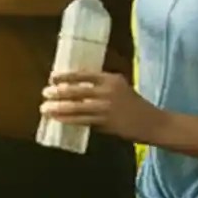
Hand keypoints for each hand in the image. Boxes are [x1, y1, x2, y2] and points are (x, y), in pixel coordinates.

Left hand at [40, 71, 163, 142]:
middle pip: (77, 90)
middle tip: (44, 93)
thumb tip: (74, 87)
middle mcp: (108, 91)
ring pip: (76, 107)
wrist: (152, 123)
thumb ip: (100, 86)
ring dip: (58, 108)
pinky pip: (82, 120)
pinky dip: (67, 119)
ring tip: (45, 108)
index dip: (66, 76)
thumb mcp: (120, 87)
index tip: (52, 77)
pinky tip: (58, 119)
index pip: (83, 74)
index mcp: (110, 79)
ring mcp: (106, 107)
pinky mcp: (106, 122)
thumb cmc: (134, 104)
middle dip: (58, 92)